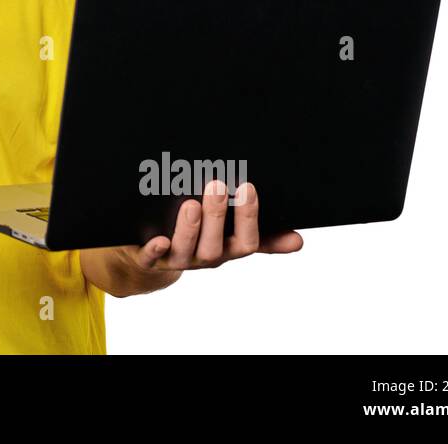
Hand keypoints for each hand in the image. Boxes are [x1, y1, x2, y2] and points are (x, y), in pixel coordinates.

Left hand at [121, 180, 302, 274]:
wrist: (152, 261)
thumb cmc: (200, 239)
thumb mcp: (232, 239)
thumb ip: (264, 239)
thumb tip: (298, 240)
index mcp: (227, 249)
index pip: (246, 241)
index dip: (248, 217)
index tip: (248, 188)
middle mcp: (204, 258)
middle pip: (215, 245)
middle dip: (217, 216)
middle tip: (217, 186)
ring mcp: (176, 260)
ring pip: (186, 250)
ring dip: (189, 229)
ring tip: (191, 204)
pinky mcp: (149, 260)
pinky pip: (151, 259)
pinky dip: (155, 250)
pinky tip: (159, 240)